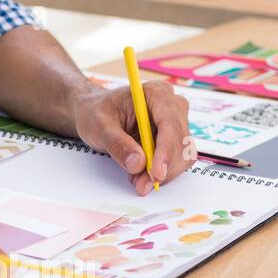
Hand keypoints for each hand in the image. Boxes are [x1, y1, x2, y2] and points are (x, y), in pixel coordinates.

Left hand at [73, 79, 195, 194]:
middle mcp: (172, 106)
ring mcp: (176, 123)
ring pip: (183, 155)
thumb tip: (138, 163)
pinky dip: (161, 172)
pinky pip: (176, 161)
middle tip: (141, 184)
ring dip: (163, 173)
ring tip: (137, 179)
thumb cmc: (97, 113)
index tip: (156, 174)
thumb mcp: (99, 126)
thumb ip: (118, 144)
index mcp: (156, 94)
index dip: (166, 151)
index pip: (170, 123)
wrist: (95, 114)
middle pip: (182, 142)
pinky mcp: (173, 139)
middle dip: (164, 167)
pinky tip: (141, 174)